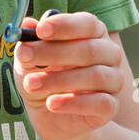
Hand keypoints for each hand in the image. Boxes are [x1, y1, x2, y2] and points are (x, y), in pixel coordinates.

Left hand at [13, 11, 126, 139]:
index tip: (40, 30)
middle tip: (25, 56)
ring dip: (58, 80)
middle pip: (89, 49)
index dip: (65, 25)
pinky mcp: (111, 106)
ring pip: (94, 76)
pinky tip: (51, 103)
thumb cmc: (44, 77)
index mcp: (93, 33)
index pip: (87, 23)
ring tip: (31, 84)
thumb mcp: (30, 60)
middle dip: (53, 52)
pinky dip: (73, 103)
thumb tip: (27, 24)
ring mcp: (114, 80)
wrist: (51, 116)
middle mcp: (109, 54)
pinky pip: (100, 103)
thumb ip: (30, 42)